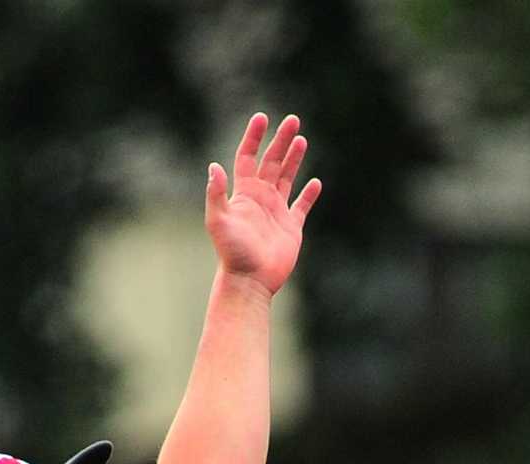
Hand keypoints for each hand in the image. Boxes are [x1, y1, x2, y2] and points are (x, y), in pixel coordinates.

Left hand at [205, 113, 322, 297]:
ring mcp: (276, 212)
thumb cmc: (232, 252)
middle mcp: (260, 198)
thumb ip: (216, 194)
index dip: (254, 137)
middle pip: (271, 162)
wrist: (250, 280)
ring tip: (301, 139)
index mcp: (244, 193)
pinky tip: (316, 183)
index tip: (262, 118)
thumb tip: (214, 166)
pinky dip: (309, 195)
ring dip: (294, 159)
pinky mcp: (291, 228)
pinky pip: (302, 207)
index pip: (248, 157)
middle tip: (293, 120)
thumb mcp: (219, 221)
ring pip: (287, 178)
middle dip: (281, 141)